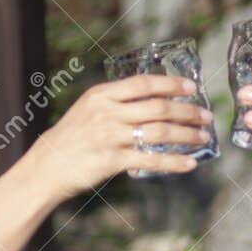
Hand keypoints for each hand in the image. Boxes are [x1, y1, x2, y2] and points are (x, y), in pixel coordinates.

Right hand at [24, 74, 212, 199]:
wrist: (46, 167)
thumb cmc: (69, 139)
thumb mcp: (88, 110)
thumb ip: (115, 103)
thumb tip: (152, 102)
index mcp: (101, 95)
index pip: (144, 83)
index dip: (172, 84)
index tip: (192, 88)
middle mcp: (107, 112)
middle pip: (158, 107)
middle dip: (187, 112)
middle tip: (206, 116)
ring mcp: (109, 136)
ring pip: (159, 132)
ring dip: (186, 135)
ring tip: (202, 138)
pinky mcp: (111, 161)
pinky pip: (151, 160)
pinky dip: (174, 162)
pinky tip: (190, 163)